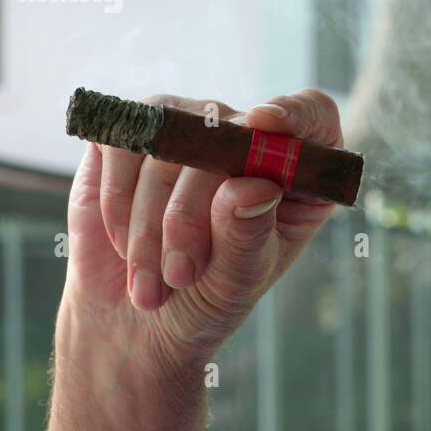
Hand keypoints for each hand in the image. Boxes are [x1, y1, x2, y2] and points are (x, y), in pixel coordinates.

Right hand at [45, 89, 341, 430]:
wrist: (136, 318)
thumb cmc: (205, 299)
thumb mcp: (237, 282)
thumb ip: (246, 236)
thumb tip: (251, 187)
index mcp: (297, 171)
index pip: (313, 115)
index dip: (294, 112)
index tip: (264, 123)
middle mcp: (246, 138)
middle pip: (226, 138)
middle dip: (192, 215)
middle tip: (181, 275)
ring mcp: (190, 129)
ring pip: (169, 144)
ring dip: (151, 223)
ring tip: (152, 284)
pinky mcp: (134, 134)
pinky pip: (125, 143)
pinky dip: (118, 200)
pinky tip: (125, 246)